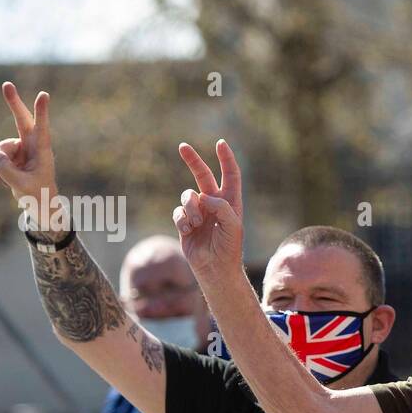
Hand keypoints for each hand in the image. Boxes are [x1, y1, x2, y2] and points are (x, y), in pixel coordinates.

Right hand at [0, 82, 58, 227]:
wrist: (38, 204)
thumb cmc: (38, 194)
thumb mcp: (21, 185)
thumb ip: (6, 170)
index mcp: (42, 151)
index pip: (42, 128)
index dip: (41, 112)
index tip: (44, 95)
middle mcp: (31, 146)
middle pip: (21, 120)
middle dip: (13, 103)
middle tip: (7, 84)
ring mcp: (20, 150)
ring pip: (1, 149)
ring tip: (5, 180)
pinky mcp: (10, 157)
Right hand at [175, 140, 243, 285]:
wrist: (215, 268)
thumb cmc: (229, 248)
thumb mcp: (232, 225)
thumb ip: (221, 206)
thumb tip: (202, 195)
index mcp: (230, 202)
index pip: (230, 175)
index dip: (226, 159)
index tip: (220, 143)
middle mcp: (214, 204)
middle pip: (203, 176)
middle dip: (193, 161)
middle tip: (182, 146)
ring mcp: (199, 212)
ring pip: (188, 196)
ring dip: (191, 208)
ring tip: (197, 224)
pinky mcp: (185, 223)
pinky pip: (179, 212)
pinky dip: (183, 220)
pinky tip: (189, 231)